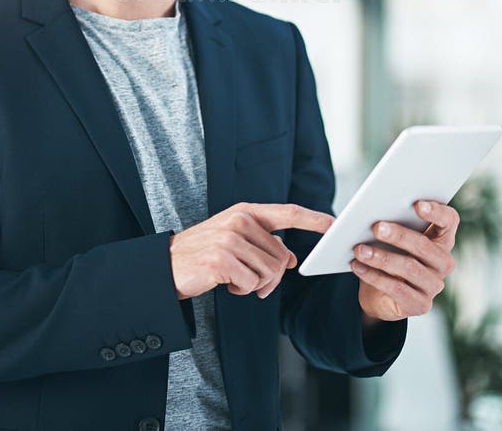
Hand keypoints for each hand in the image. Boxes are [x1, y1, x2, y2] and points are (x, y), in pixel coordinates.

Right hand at [170, 202, 333, 299]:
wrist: (166, 265)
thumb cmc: (204, 253)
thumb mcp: (236, 242)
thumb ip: (264, 245)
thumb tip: (291, 258)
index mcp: (245, 212)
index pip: (288, 213)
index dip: (313, 218)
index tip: (334, 224)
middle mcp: (240, 220)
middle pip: (281, 257)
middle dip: (270, 277)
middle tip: (249, 280)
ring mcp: (230, 239)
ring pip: (269, 272)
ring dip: (254, 284)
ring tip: (233, 278)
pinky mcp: (222, 259)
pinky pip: (251, 284)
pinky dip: (241, 290)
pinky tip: (224, 282)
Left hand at [350, 200, 458, 321]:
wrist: (380, 293)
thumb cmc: (387, 252)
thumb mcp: (389, 235)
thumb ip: (389, 219)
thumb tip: (371, 203)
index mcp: (441, 239)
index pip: (450, 221)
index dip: (437, 212)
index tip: (416, 203)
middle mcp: (443, 263)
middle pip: (426, 247)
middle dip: (399, 235)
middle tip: (376, 225)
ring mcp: (433, 286)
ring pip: (409, 268)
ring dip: (382, 257)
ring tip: (359, 248)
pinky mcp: (419, 305)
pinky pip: (396, 289)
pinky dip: (374, 276)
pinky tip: (356, 266)